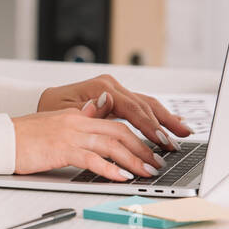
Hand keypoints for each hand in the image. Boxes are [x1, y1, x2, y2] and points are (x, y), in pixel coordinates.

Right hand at [12, 98, 169, 180]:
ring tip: (147, 172)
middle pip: (120, 131)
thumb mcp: (54, 124)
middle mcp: (76, 121)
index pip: (114, 121)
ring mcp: (70, 134)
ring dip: (133, 159)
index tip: (150, 147)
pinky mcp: (61, 149)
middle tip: (157, 162)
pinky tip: (121, 177)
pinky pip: (92, 159)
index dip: (137, 134)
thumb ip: (77, 121)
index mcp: (76, 115)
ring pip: (111, 144)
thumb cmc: (21, 137)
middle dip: (143, 147)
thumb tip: (96, 118)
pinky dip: (110, 169)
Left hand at [36, 74, 192, 149]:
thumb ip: (89, 110)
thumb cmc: (51, 111)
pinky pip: (142, 107)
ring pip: (147, 105)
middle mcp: (111, 87)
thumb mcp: (64, 113)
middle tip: (177, 141)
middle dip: (163, 125)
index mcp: (101, 88)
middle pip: (144, 105)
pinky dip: (158, 116)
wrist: (45, 106)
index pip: (132, 108)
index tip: (160, 140)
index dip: (148, 125)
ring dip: (166, 119)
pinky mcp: (118, 99)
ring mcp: (116, 92)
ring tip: (183, 133)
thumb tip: (107, 101)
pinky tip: (173, 123)